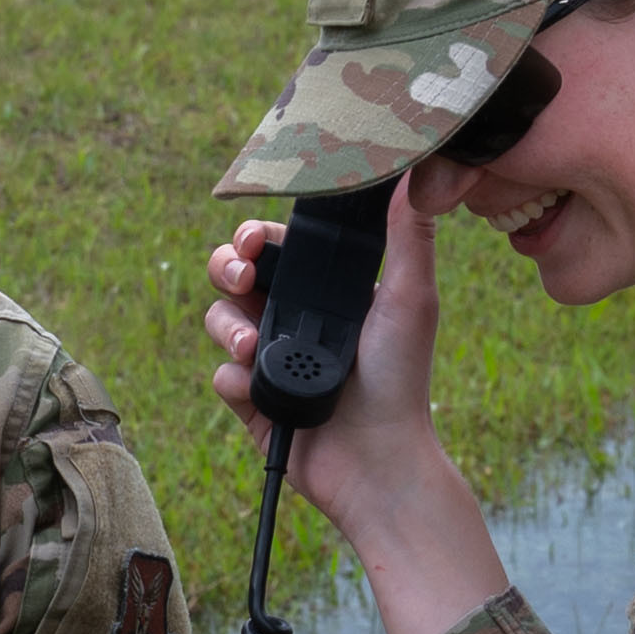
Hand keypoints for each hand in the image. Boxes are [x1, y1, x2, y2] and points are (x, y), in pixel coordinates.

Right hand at [201, 186, 515, 633]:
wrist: (379, 462)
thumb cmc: (401, 380)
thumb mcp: (409, 298)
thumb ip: (408, 235)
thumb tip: (413, 171)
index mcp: (327, 292)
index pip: (276, 247)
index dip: (256, 237)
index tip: (255, 239)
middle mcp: (294, 320)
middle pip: (235, 276)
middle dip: (227, 269)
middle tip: (242, 279)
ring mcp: (271, 361)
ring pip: (221, 322)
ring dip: (229, 328)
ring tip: (253, 349)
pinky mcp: (254, 402)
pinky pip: (222, 376)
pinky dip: (237, 380)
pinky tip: (260, 392)